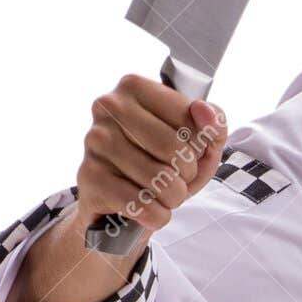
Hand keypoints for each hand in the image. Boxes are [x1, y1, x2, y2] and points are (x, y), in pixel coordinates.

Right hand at [74, 74, 228, 238]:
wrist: (118, 205)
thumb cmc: (161, 165)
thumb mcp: (198, 143)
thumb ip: (213, 123)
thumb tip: (204, 111)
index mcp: (134, 86)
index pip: (189, 117)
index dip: (200, 144)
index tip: (190, 151)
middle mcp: (108, 107)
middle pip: (175, 148)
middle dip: (188, 174)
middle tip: (179, 178)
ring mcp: (94, 141)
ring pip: (160, 179)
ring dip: (174, 197)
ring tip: (163, 194)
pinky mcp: (88, 177)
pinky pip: (142, 203)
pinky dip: (156, 215)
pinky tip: (148, 209)